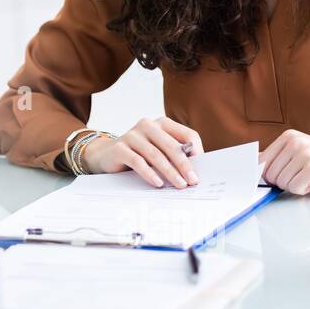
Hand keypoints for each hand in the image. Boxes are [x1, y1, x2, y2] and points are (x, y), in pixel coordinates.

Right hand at [82, 116, 202, 188]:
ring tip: (179, 185)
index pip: (187, 134)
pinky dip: (149, 173)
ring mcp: (132, 135)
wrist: (106, 155)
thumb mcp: (159, 151)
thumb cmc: (139, 154)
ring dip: (170, 172)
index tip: (202, 166)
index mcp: (162, 123)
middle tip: (193, 181)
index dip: (196, 150)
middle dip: (184, 165)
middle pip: (171, 146)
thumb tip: (194, 171)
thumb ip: (174, 155)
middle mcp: (147, 125)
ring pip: (155, 155)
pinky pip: (137, 161)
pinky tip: (158, 183)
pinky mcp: (119, 148)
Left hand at [258, 130, 309, 194]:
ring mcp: (305, 154)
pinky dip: (304, 190)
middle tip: (303, 176)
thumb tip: (254, 167)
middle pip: (269, 174)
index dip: (267, 174)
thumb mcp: (303, 151)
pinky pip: (294, 189)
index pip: (261, 160)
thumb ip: (280, 157)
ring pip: (281, 183)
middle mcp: (295, 142)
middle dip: (283, 181)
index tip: (275, 177)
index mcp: (289, 136)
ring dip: (296, 185)